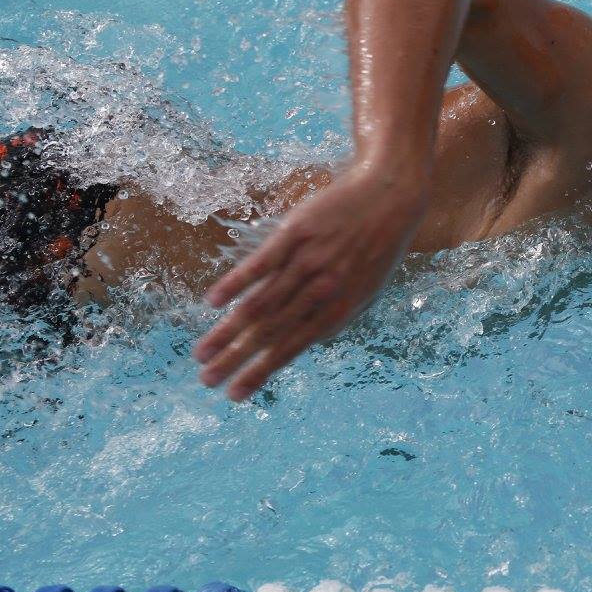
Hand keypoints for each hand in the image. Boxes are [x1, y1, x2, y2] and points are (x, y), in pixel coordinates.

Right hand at [193, 163, 426, 400]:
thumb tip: (308, 343)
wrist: (390, 197)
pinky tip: (213, 303)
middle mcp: (321, 290)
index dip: (261, 373)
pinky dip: (235, 284)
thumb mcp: (367, 291)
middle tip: (206, 382)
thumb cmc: (379, 247)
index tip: (235, 394)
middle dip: (235, 360)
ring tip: (201, 354)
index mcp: (339, 309)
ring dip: (227, 332)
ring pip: (259, 304)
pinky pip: (260, 264)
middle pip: (269, 332)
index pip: (291, 349)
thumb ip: (336, 317)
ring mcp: (306, 261)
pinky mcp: (295, 233)